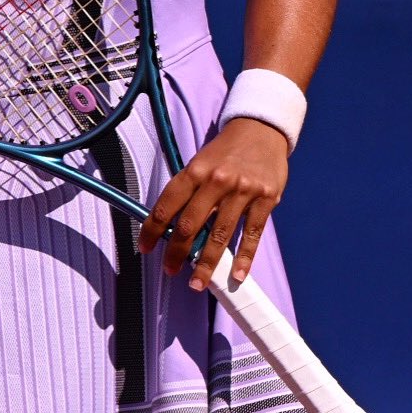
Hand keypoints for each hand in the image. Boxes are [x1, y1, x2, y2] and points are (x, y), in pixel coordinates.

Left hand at [136, 119, 288, 288]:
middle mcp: (216, 181)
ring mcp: (242, 191)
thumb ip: (188, 191)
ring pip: (220, 235)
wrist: (261, 130)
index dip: (152, 230)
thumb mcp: (200, 162)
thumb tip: (171, 227)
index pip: (166, 205)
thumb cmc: (226, 151)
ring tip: (197, 283)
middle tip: (170, 270)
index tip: (145, 248)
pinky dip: (244, 257)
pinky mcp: (266, 199)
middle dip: (176, 252)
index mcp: (194, 171)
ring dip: (207, 263)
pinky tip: (237, 275)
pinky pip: (252, 234)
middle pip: (190, 224)